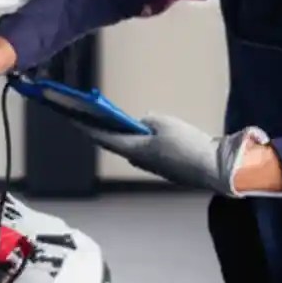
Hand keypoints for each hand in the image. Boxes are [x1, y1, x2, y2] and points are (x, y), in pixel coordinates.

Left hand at [83, 113, 281, 196]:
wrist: (214, 168)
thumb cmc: (189, 145)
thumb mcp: (166, 124)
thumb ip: (149, 121)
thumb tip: (143, 124)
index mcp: (134, 149)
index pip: (101, 135)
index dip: (83, 124)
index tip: (67, 115)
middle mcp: (138, 160)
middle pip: (114, 142)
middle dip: (100, 128)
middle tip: (86, 114)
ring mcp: (151, 166)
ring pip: (131, 147)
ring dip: (120, 135)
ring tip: (111, 120)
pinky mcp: (164, 167)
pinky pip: (145, 151)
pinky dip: (138, 141)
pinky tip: (140, 133)